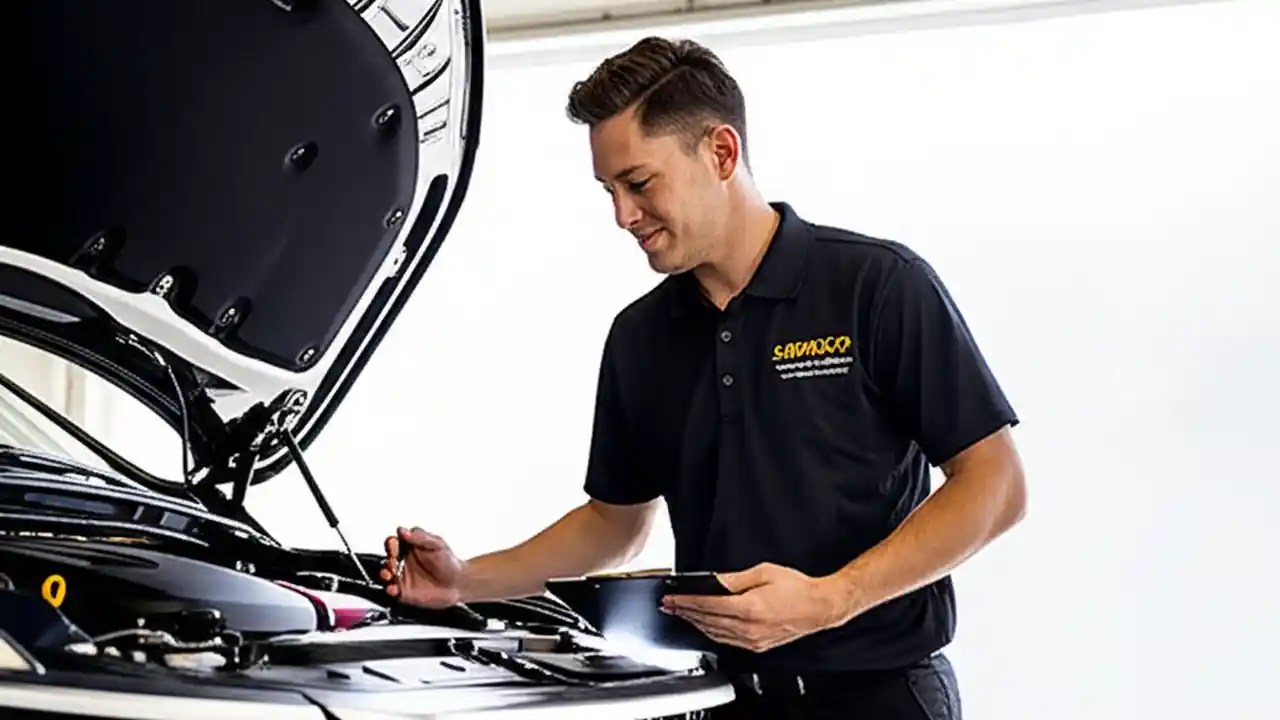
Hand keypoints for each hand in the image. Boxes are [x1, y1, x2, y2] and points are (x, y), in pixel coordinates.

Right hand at [378, 526, 464, 607]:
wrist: (458, 583)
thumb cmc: (448, 562)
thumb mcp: (437, 544)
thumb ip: (420, 537)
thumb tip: (403, 531)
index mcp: (409, 548)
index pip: (394, 543)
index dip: (391, 543)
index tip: (394, 544)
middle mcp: (403, 562)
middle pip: (387, 559)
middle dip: (387, 559)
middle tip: (393, 561)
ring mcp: (402, 577)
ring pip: (386, 575)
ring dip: (384, 574)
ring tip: (388, 574)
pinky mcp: (404, 592)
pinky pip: (392, 591)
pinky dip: (390, 590)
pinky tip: (394, 588)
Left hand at [661, 562, 844, 652]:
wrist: (819, 607)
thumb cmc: (797, 588)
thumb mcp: (763, 573)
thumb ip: (734, 579)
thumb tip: (713, 582)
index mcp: (748, 608)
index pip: (707, 606)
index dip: (686, 602)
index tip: (672, 598)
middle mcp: (748, 628)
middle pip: (707, 621)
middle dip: (685, 613)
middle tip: (669, 606)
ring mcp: (752, 640)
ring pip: (714, 634)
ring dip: (695, 624)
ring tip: (682, 614)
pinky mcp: (757, 646)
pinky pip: (726, 641)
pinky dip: (711, 633)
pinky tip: (705, 627)